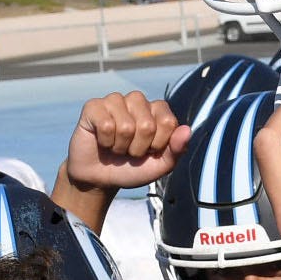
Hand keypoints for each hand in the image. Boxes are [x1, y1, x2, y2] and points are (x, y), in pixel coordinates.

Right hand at [65, 92, 188, 191]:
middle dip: (138, 148)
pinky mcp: (93, 107)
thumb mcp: (160, 166)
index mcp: (157, 110)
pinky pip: (105, 125)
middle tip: (129, 151)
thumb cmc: (132, 168)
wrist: (101, 179)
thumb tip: (187, 131)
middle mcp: (137, 100)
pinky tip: (103, 141)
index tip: (149, 150)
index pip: (168, 123)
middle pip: (147, 125)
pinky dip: (105, 142)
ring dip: (120, 146)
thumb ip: (176, 150)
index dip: (158, 145)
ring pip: (125, 126)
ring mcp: (115, 101)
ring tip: (116, 146)